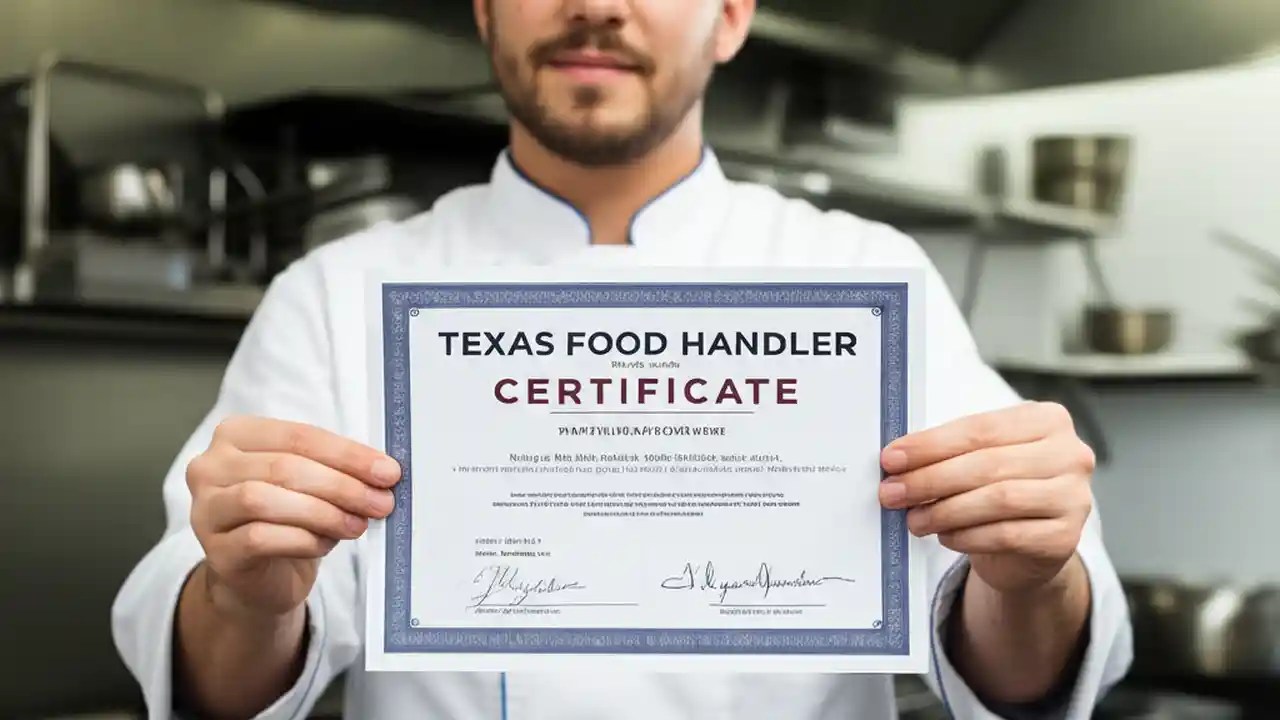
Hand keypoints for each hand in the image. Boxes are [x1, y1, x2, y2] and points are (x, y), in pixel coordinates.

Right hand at [187, 416, 401, 616]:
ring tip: (356, 524)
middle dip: (341, 485)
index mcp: (237, 435)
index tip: (387, 471)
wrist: (261, 579)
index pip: (298, 436)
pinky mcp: (216, 551)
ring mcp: (206, 509)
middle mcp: (210, 467)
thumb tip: (383, 471)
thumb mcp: (312, 484)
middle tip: (380, 501)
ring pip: (265, 500)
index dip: (347, 454)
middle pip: (283, 467)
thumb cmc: (289, 520)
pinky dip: (302, 539)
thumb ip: (337, 469)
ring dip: (323, 513)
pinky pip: (260, 538)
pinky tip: (326, 544)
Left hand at [879, 401, 1094, 593]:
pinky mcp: (1064, 538)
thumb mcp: (979, 459)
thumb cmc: (999, 489)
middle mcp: (1070, 454)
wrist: (1030, 547)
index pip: (980, 429)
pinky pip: (1006, 535)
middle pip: (987, 464)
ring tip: (913, 519)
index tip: (891, 458)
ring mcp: (1074, 497)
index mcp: (1047, 420)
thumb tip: (897, 460)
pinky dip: (967, 536)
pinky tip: (944, 536)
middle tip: (892, 492)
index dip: (931, 445)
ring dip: (944, 511)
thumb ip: (948, 452)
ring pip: (998, 499)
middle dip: (930, 479)